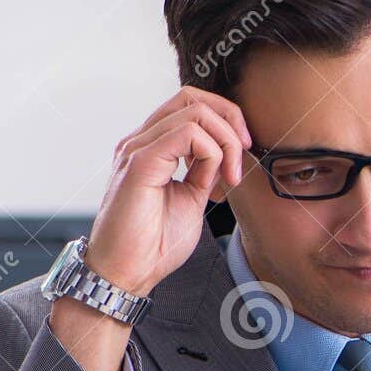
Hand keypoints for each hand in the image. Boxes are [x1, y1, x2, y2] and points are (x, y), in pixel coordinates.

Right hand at [48, 87, 251, 370]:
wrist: (126, 274)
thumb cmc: (152, 244)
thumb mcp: (191, 199)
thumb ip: (205, 172)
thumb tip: (226, 153)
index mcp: (150, 148)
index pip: (188, 104)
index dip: (224, 118)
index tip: (242, 150)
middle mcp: (140, 141)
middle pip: (191, 96)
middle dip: (229, 117)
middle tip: (244, 151)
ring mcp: (137, 148)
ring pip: (194, 111)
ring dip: (226, 141)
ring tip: (230, 178)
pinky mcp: (140, 162)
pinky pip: (187, 134)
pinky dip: (213, 152)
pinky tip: (214, 182)